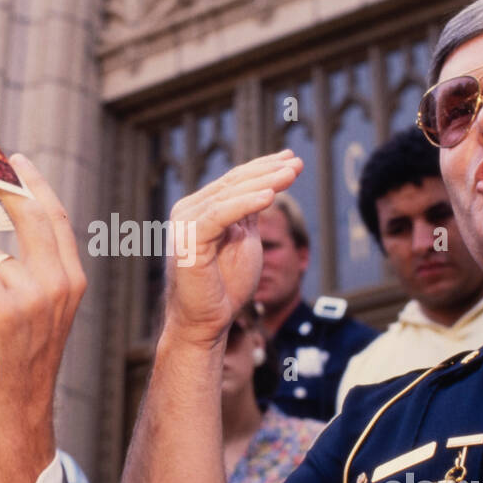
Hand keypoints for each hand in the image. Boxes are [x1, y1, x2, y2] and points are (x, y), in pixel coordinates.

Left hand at [0, 154, 87, 482]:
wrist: (17, 406)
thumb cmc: (19, 357)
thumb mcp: (30, 309)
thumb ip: (10, 270)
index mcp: (71, 280)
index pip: (54, 219)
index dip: (34, 186)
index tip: (16, 162)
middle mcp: (59, 283)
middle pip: (29, 217)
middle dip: (4, 190)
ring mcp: (33, 295)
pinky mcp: (3, 309)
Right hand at [164, 150, 301, 345]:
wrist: (205, 323)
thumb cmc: (225, 288)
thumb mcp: (244, 242)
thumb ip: (249, 215)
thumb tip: (265, 186)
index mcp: (198, 210)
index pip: (233, 182)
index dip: (263, 168)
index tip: (291, 159)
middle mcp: (187, 211)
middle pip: (232, 183)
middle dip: (267, 170)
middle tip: (297, 162)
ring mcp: (185, 224)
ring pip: (229, 195)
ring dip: (263, 182)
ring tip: (291, 174)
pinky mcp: (189, 240)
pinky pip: (221, 215)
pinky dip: (245, 204)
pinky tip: (270, 196)